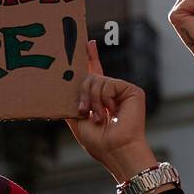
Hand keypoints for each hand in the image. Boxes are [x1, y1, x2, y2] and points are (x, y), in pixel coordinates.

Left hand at [66, 40, 156, 181]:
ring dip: (93, 100)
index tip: (87, 43)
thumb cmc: (98, 141)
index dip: (91, 58)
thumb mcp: (76, 119)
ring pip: (98, 80)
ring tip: (99, 117)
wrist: (114, 150)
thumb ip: (72, 100)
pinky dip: (105, 98)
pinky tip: (112, 111)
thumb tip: (62, 85)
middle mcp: (113, 92)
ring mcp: (123, 91)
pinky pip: (109, 83)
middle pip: (91, 77)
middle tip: (84, 111)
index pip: (96, 73)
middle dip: (83, 94)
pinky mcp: (132, 91)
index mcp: (101, 99)